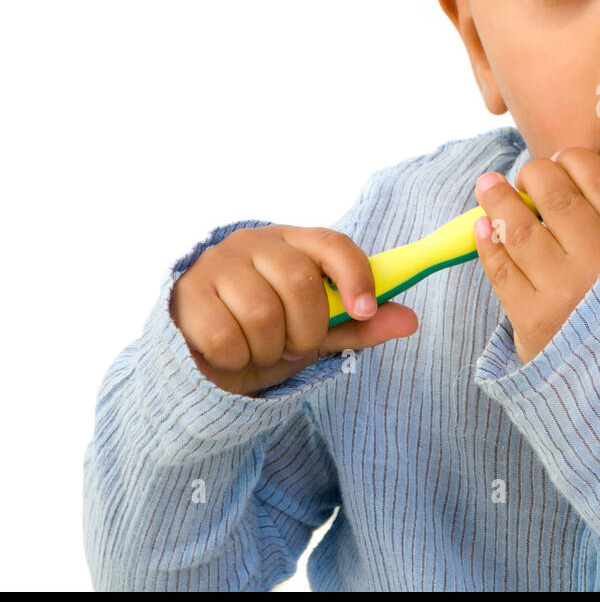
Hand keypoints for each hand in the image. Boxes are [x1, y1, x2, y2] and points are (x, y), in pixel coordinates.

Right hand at [169, 224, 419, 395]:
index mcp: (296, 242)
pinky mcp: (186, 293)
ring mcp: (217, 263)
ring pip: (261, 312)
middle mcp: (256, 243)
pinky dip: (236, 358)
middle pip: (300, 282)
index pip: (333, 245)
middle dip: (307, 329)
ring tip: (262, 349)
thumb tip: (411, 321)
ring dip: (269, 348)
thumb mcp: (319, 332)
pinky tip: (231, 354)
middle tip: (297, 345)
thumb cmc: (269, 334)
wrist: (204, 356)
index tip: (365, 310)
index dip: (355, 276)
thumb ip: (361, 325)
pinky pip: (224, 335)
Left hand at [472, 148, 599, 363]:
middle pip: (556, 196)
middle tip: (524, 172)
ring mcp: (563, 291)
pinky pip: (501, 270)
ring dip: (499, 201)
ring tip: (487, 187)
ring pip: (520, 229)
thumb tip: (577, 186)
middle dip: (534, 174)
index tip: (560, 159)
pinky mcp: (531, 319)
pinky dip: (488, 243)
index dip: (573, 161)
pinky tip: (483, 229)